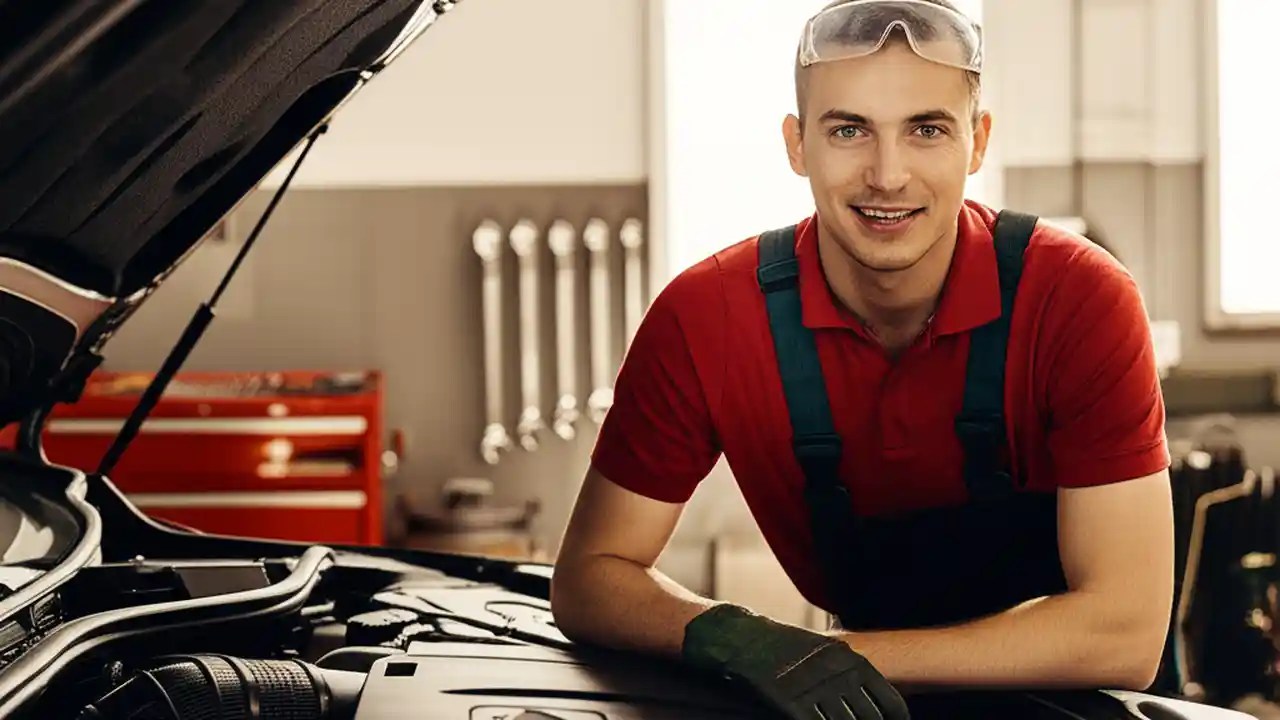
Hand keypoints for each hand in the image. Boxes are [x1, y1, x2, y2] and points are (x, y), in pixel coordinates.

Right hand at [681, 604, 908, 719]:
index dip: (895, 719)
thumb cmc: (780, 645)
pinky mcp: (791, 703)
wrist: (741, 638)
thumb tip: (864, 693)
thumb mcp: (821, 650)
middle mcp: (838, 675)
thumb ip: (844, 671)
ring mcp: (815, 690)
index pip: (889, 702)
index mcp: (849, 661)